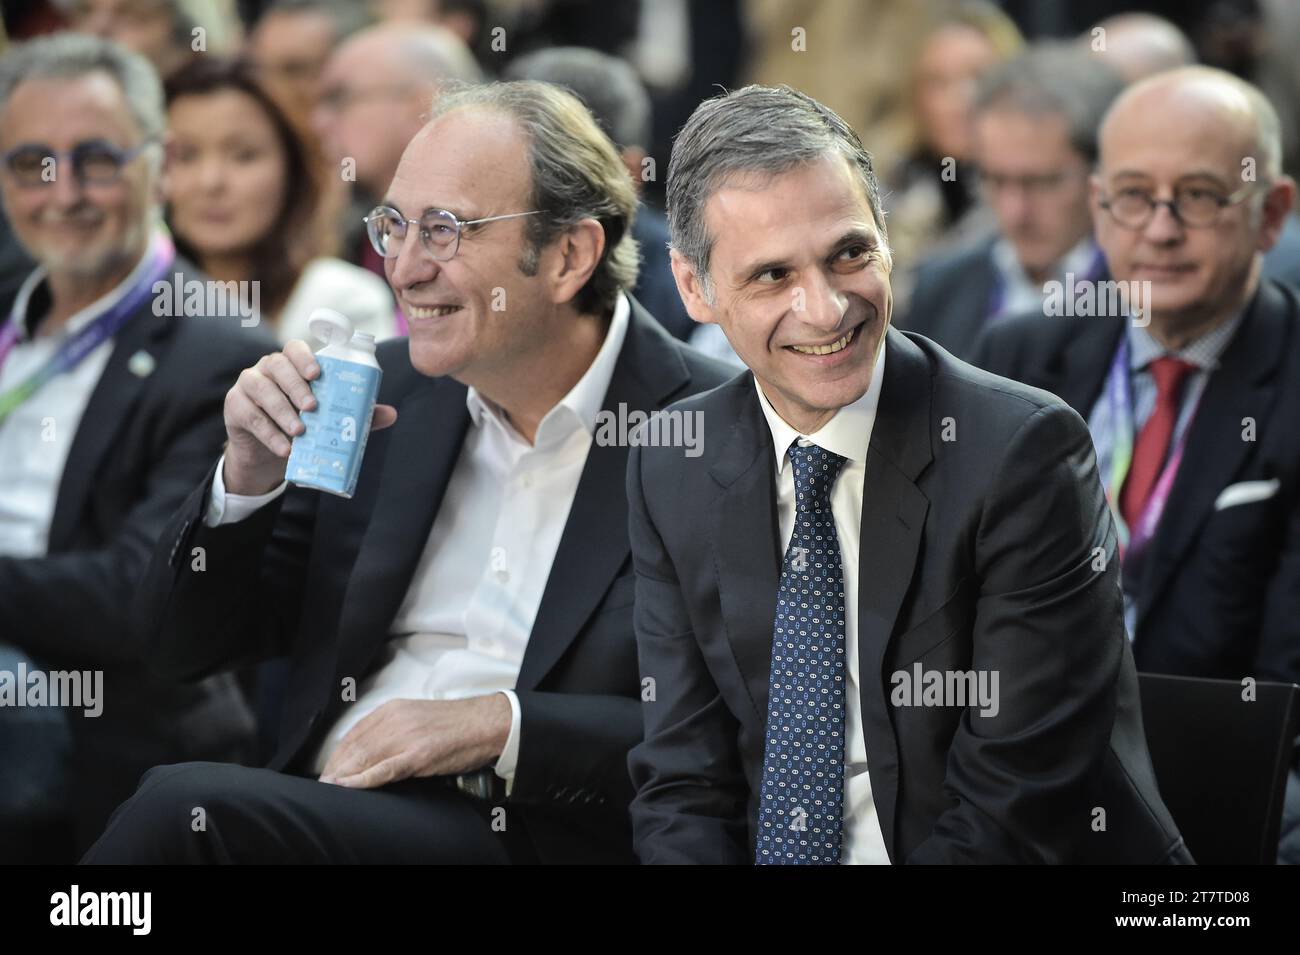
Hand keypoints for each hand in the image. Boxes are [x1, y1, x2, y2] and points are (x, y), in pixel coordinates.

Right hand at [222, 339, 397, 494]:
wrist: (269, 456)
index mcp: (292, 366)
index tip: (317, 373)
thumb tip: (392, 414)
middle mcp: (267, 369)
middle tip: (313, 407)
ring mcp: (248, 385)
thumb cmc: (303, 427)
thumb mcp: (329, 421)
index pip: (294, 348)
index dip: (304, 356)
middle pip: (277, 365)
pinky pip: (250, 415)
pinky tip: (284, 448)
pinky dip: (269, 433)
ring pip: (261, 389)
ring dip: (282, 410)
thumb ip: (357, 415)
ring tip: (300, 432)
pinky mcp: (234, 407)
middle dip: (296, 385)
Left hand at [318, 694, 512, 788]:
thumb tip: (370, 750)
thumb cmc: (455, 724)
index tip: (328, 770)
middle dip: (336, 767)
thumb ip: (393, 729)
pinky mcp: (417, 755)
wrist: (486, 723)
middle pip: (354, 747)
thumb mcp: (417, 719)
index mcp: (393, 709)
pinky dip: (361, 779)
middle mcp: (395, 719)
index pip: (354, 733)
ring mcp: (406, 737)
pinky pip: (383, 769)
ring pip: (364, 758)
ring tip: (329, 789)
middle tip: (323, 784)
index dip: (337, 754)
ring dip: (343, 776)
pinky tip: (347, 786)